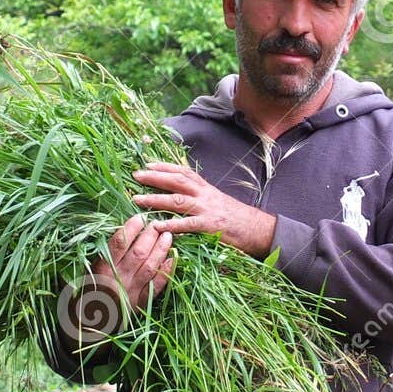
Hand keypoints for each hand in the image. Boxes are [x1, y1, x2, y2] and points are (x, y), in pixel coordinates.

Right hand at [64, 216, 172, 341]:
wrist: (87, 328)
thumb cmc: (84, 294)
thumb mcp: (86, 272)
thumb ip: (101, 255)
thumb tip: (121, 232)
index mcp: (102, 269)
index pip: (119, 243)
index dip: (131, 228)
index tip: (140, 217)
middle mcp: (118, 279)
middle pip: (138, 252)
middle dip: (150, 235)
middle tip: (158, 223)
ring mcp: (131, 292)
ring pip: (150, 266)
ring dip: (161, 249)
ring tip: (169, 235)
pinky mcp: (141, 304)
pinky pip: (157, 286)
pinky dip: (167, 272)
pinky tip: (173, 259)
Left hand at [132, 160, 276, 257]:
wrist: (256, 228)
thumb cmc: (233, 215)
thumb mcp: (215, 199)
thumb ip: (198, 194)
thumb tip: (178, 192)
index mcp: (205, 187)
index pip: (182, 172)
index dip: (164, 166)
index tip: (147, 163)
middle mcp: (204, 194)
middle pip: (177, 181)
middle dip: (155, 177)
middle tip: (136, 175)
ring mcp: (206, 209)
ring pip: (178, 200)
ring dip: (156, 199)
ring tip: (137, 199)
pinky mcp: (209, 225)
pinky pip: (187, 224)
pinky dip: (171, 224)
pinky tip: (157, 226)